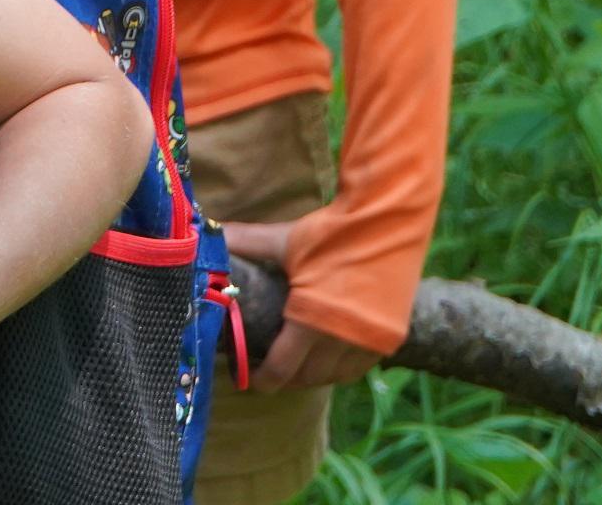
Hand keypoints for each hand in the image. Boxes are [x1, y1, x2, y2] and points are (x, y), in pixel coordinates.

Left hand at [214, 217, 382, 389]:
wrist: (390, 221)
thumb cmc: (333, 232)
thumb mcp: (286, 239)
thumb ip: (247, 242)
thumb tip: (211, 233)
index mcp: (309, 321)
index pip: (281, 369)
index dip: (262, 379)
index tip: (249, 379)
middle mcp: (339, 340)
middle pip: (307, 377)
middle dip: (286, 378)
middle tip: (269, 370)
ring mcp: (368, 342)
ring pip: (335, 376)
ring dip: (314, 375)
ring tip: (297, 365)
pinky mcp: (390, 337)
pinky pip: (359, 367)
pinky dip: (341, 368)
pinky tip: (330, 358)